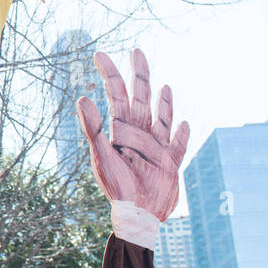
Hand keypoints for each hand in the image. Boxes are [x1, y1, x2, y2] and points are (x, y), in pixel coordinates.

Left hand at [76, 49, 189, 220]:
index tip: (99, 54)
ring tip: (164, 86)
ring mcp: (157, 147)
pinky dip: (182, 134)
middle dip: (139, 75)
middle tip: (137, 51)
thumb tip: (82, 99)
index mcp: (122, 129)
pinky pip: (179, 145)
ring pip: (163, 118)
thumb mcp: (103, 156)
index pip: (117, 95)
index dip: (110, 74)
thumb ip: (94, 128)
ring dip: (164, 103)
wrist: (138, 215)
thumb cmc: (117, 187)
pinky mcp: (171, 163)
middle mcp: (139, 134)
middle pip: (141, 98)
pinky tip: (185, 124)